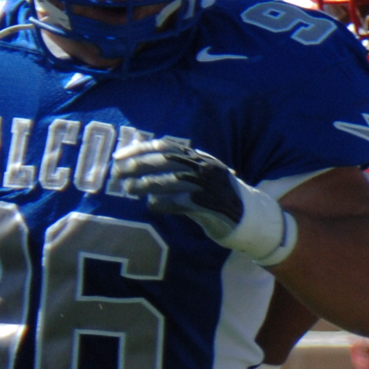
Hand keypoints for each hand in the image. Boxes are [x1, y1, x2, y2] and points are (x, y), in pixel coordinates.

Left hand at [109, 137, 297, 264]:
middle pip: (164, 161)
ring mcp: (210, 187)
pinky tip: (152, 206)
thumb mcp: (200, 178)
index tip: (119, 156)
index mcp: (201, 158)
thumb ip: (178, 170)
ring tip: (130, 190)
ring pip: (170, 180)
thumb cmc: (217, 200)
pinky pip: (181, 202)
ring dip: (145, 185)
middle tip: (118, 174)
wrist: (251, 221)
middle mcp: (205, 168)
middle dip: (137, 166)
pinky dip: (163, 203)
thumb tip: (140, 165)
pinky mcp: (212, 206)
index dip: (139, 149)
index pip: (165, 146)